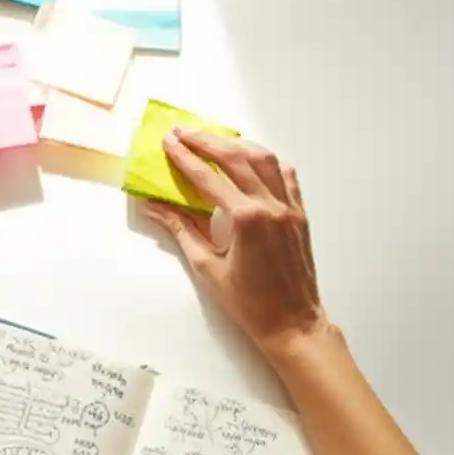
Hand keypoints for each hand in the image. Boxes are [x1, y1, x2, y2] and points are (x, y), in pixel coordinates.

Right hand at [142, 129, 328, 358]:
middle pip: (236, 159)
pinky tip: (251, 157)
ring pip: (264, 160)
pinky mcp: (299, 213)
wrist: (292, 322)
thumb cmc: (248, 302)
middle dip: (207, 142)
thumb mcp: (206, 266)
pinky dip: (266, 161)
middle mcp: (271, 207)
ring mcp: (289, 208)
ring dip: (237, 144)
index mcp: (246, 220)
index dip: (185, 158)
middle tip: (184, 132)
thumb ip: (181, 229)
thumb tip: (153, 207)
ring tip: (214, 138)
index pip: (208, 178)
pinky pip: (285, 175)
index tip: (168, 142)